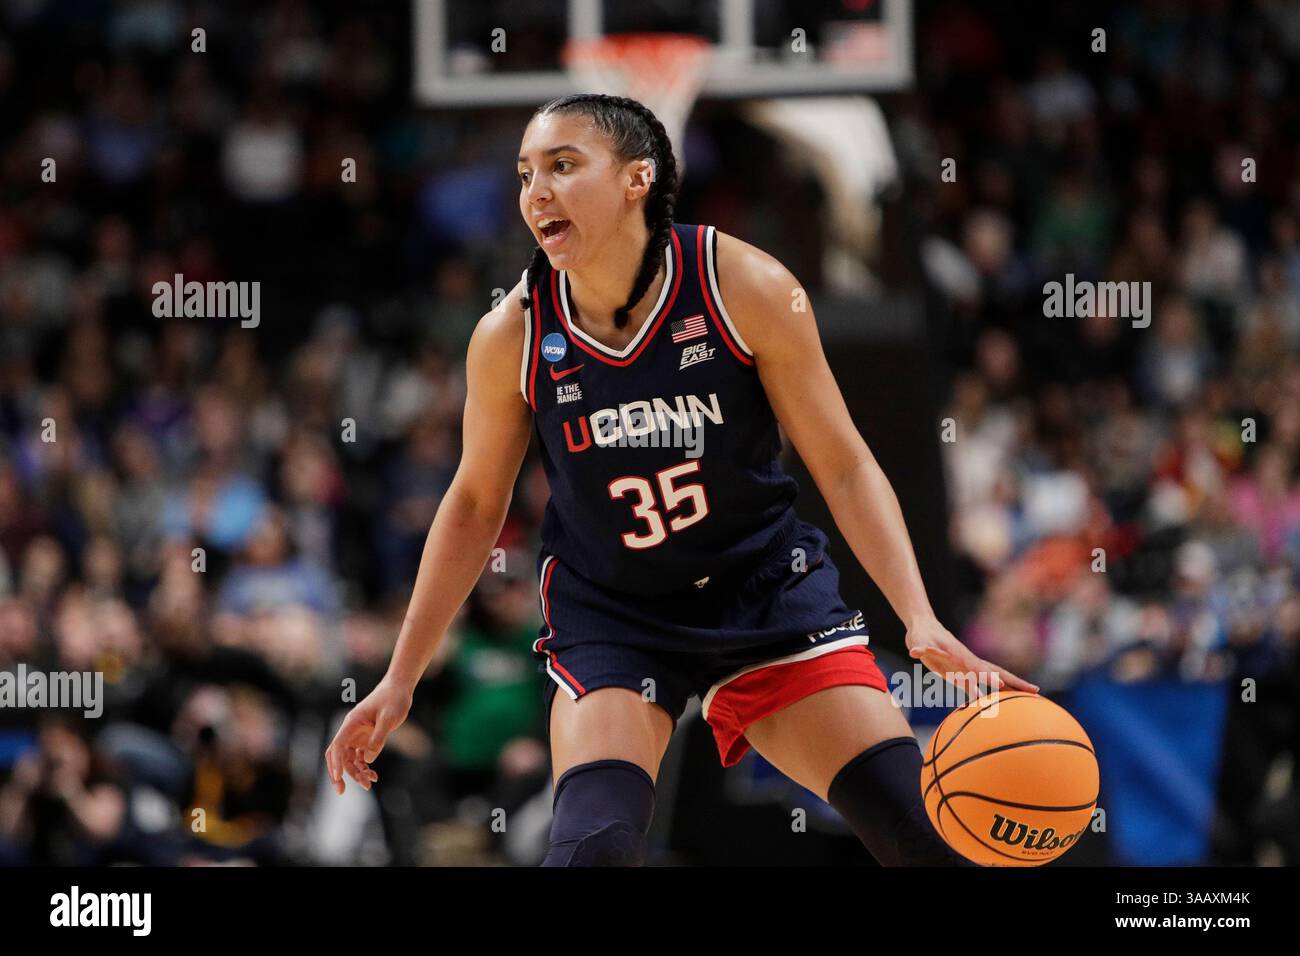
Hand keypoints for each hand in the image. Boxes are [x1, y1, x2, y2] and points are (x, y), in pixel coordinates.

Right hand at [324, 677, 412, 793]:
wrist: (399, 689)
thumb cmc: (394, 699)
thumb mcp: (389, 718)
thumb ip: (378, 738)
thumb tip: (368, 759)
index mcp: (352, 723)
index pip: (338, 746)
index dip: (336, 763)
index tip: (338, 777)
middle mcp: (351, 730)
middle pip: (339, 755)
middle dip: (339, 774)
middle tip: (341, 791)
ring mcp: (358, 735)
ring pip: (350, 759)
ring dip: (355, 773)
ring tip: (368, 784)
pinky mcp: (366, 739)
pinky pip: (360, 757)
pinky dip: (364, 767)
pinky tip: (373, 776)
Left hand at [905, 615, 1038, 697]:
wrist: (922, 628)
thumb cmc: (921, 635)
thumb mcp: (918, 641)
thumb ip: (919, 648)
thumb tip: (914, 651)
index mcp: (960, 654)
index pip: (977, 667)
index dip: (988, 677)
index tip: (1001, 685)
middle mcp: (968, 661)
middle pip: (995, 672)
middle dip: (1014, 681)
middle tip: (1035, 691)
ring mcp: (967, 667)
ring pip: (992, 678)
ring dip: (1009, 687)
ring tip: (1028, 697)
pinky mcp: (960, 673)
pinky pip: (979, 685)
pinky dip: (990, 692)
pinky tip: (998, 703)